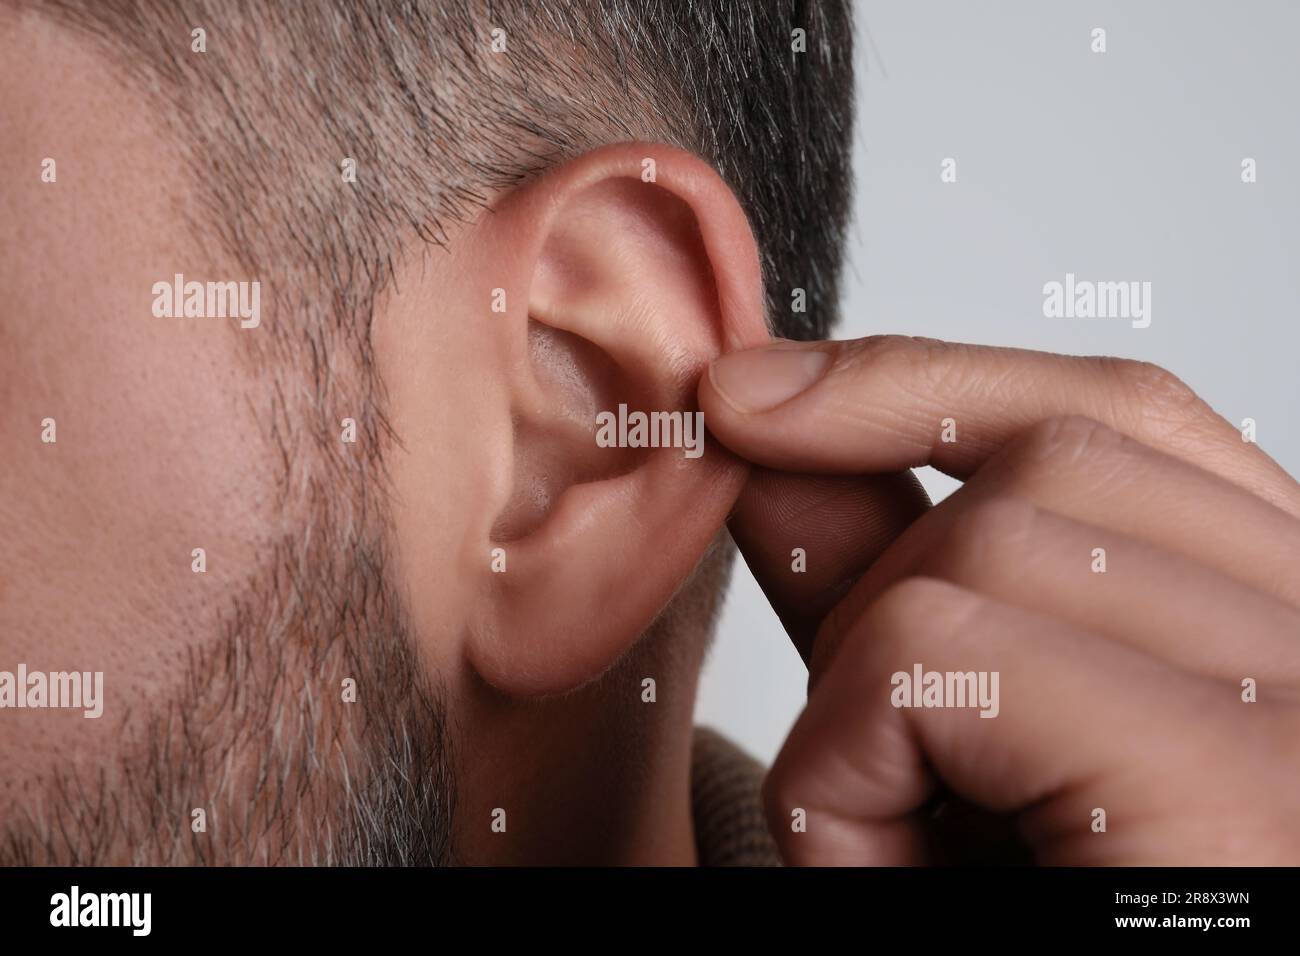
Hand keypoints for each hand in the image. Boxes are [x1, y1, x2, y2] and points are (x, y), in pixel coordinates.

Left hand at [699, 335, 1299, 864]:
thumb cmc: (1051, 907)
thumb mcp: (957, 748)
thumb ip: (885, 588)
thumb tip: (768, 440)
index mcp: (1294, 622)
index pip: (1126, 418)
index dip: (923, 384)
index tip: (756, 395)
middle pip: (1055, 459)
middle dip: (890, 569)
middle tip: (882, 753)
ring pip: (989, 540)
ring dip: (872, 693)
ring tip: (917, 848)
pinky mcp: (1237, 786)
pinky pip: (945, 654)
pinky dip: (856, 763)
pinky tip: (896, 876)